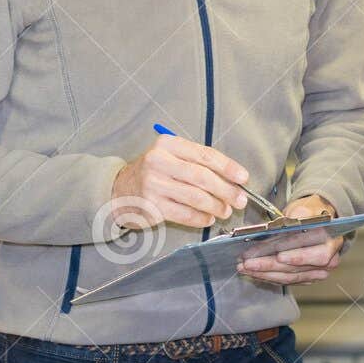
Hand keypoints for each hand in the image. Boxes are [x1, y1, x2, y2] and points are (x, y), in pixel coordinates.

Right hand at [110, 133, 250, 228]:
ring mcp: (154, 184)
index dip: (228, 167)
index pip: (204, 155)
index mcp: (168, 144)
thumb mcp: (171, 157)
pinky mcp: (152, 206)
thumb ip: (198, 164)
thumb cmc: (154, 173)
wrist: (120, 190)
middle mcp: (159, 161)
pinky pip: (185, 214)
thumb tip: (233, 180)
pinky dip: (201, 218)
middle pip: (202, 177)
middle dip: (226, 190)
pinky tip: (209, 218)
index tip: (243, 178)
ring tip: (226, 211)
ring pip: (196, 197)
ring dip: (216, 206)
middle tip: (240, 200)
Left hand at [236, 195, 341, 285]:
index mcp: (332, 241)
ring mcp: (317, 272)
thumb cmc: (310, 214)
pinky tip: (253, 272)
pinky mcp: (305, 278)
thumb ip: (300, 214)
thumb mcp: (306, 208)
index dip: (297, 256)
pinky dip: (267, 276)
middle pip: (297, 268)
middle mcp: (328, 261)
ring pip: (289, 277)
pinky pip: (285, 280)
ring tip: (244, 267)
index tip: (278, 255)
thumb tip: (288, 222)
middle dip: (270, 265)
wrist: (316, 221)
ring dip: (264, 273)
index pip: (316, 253)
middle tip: (249, 262)